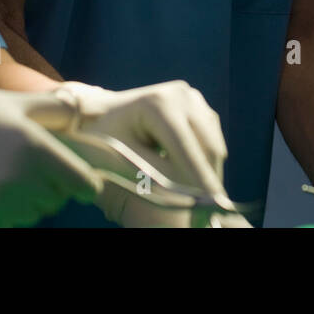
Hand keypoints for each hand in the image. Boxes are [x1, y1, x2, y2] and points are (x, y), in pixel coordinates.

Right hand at [0, 74, 102, 226]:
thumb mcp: (17, 101)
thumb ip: (58, 111)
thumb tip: (97, 111)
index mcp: (35, 148)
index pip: (83, 183)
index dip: (84, 181)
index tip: (80, 177)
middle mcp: (18, 180)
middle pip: (57, 199)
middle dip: (51, 185)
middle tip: (27, 162)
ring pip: (32, 214)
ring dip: (27, 200)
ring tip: (1, 170)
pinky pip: (5, 223)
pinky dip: (2, 211)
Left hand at [50, 80, 234, 226]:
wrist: (100, 121)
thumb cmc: (101, 145)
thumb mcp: (121, 163)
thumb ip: (155, 177)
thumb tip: (189, 195)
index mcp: (157, 103)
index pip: (186, 148)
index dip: (199, 180)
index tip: (209, 209)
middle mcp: (180, 95)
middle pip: (206, 147)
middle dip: (207, 182)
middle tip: (203, 218)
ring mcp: (193, 99)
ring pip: (213, 147)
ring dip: (208, 175)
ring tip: (197, 203)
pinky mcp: (200, 109)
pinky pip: (212, 144)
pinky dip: (206, 166)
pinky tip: (192, 183)